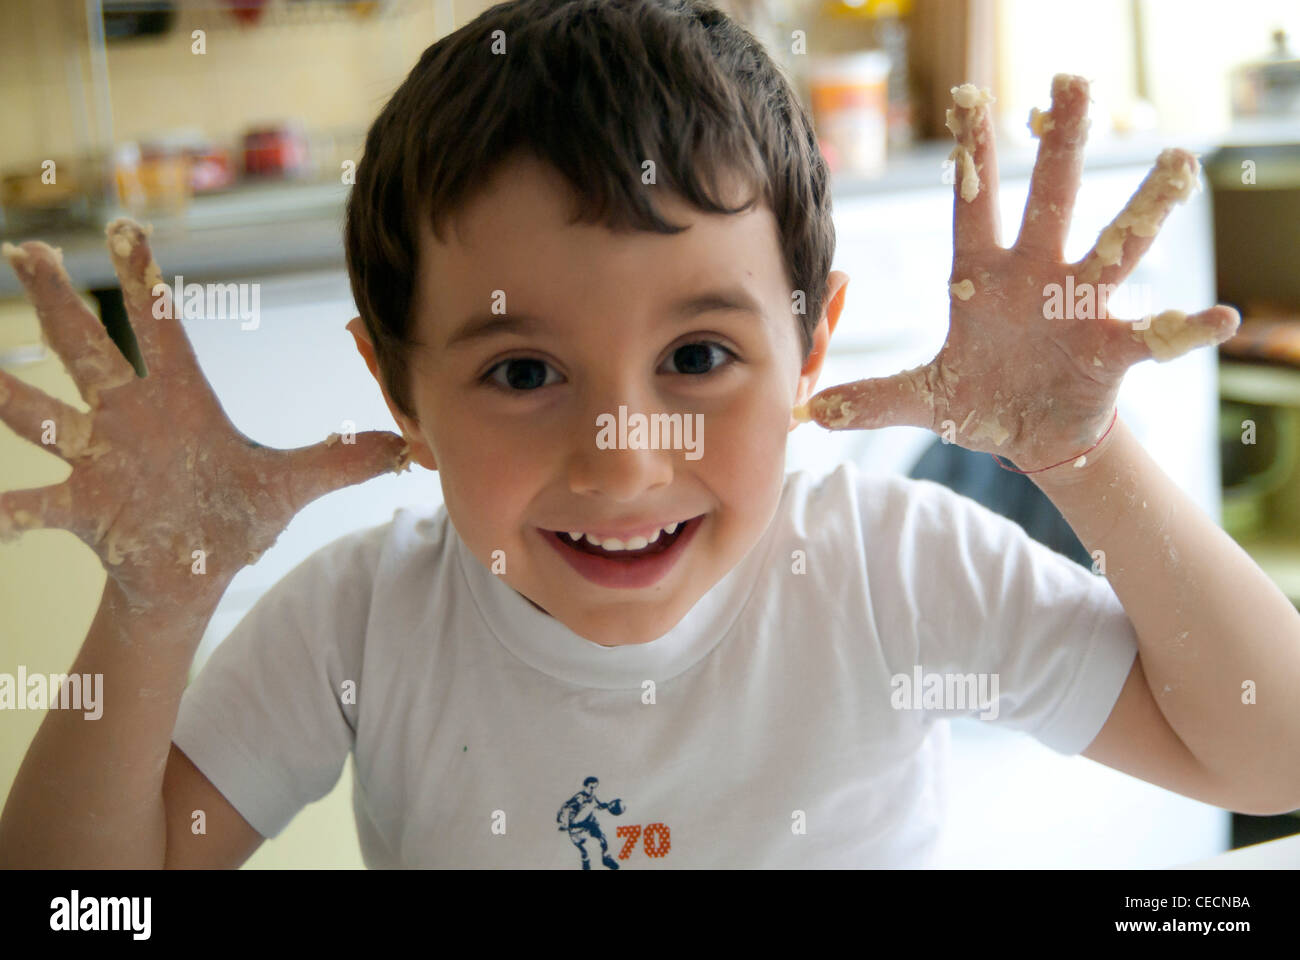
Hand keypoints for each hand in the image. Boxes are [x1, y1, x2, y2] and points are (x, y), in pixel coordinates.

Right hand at [0, 219, 410, 618]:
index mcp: (177, 402)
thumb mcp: (292, 486)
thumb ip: (344, 461)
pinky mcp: (81, 508)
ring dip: (3, 391)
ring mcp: (96, 461)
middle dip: (57, 301)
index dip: (142, 280)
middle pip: (85, 349)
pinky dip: (8, 511)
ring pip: (39, 414)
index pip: (160, 330)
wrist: (195, 574)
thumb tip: (408, 446)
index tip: (123, 227)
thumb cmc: (234, 518)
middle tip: (25, 252)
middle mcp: (127, 419)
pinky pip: (34, 505)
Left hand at [798, 74, 1239, 472]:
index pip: (973, 207)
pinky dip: (1187, 328)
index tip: (967, 99)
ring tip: (1174, 163)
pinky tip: (1218, 317)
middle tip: (1073, 82)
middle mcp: (1037, 278)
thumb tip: (814, 412)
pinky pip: (1155, 335)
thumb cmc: (982, 401)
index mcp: (984, 281)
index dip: (970, 158)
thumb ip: (874, 397)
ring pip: (1116, 247)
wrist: (1032, 436)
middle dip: (1061, 146)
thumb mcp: (925, 398)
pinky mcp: (1111, 350)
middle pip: (1051, 202)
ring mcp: (1079, 309)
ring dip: (1144, 208)